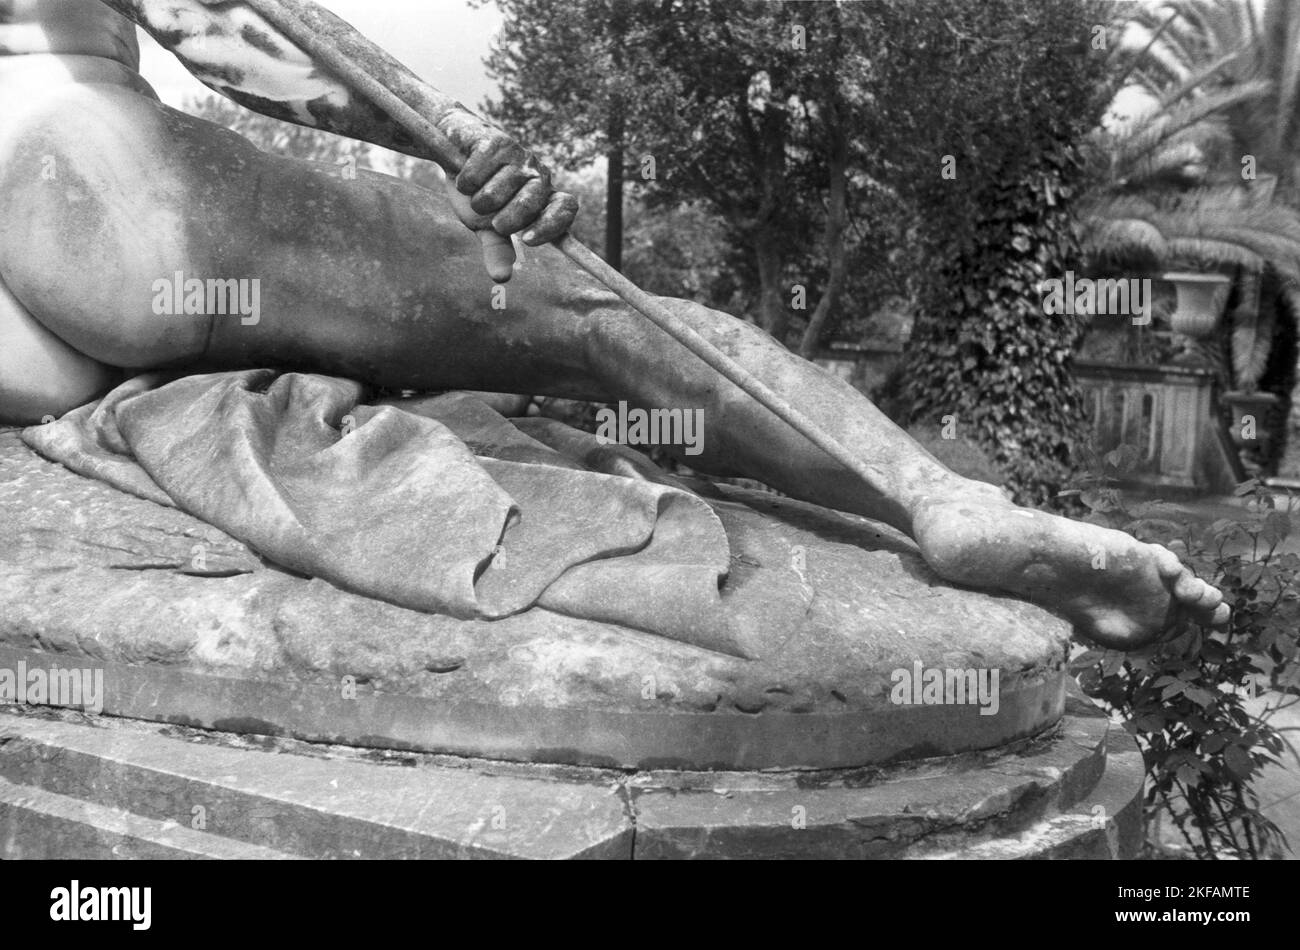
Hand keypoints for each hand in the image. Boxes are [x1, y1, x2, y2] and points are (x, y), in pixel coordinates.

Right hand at [449, 130, 577, 278]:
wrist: (453, 150)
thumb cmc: (477, 192)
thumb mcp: (486, 226)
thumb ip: (497, 250)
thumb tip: (502, 277)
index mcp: (542, 197)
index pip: (565, 209)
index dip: (551, 225)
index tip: (527, 239)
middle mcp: (537, 174)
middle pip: (530, 204)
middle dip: (505, 219)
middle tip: (493, 220)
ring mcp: (519, 155)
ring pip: (497, 191)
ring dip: (478, 200)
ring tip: (475, 194)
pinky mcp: (496, 141)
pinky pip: (477, 173)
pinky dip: (464, 181)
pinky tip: (464, 176)